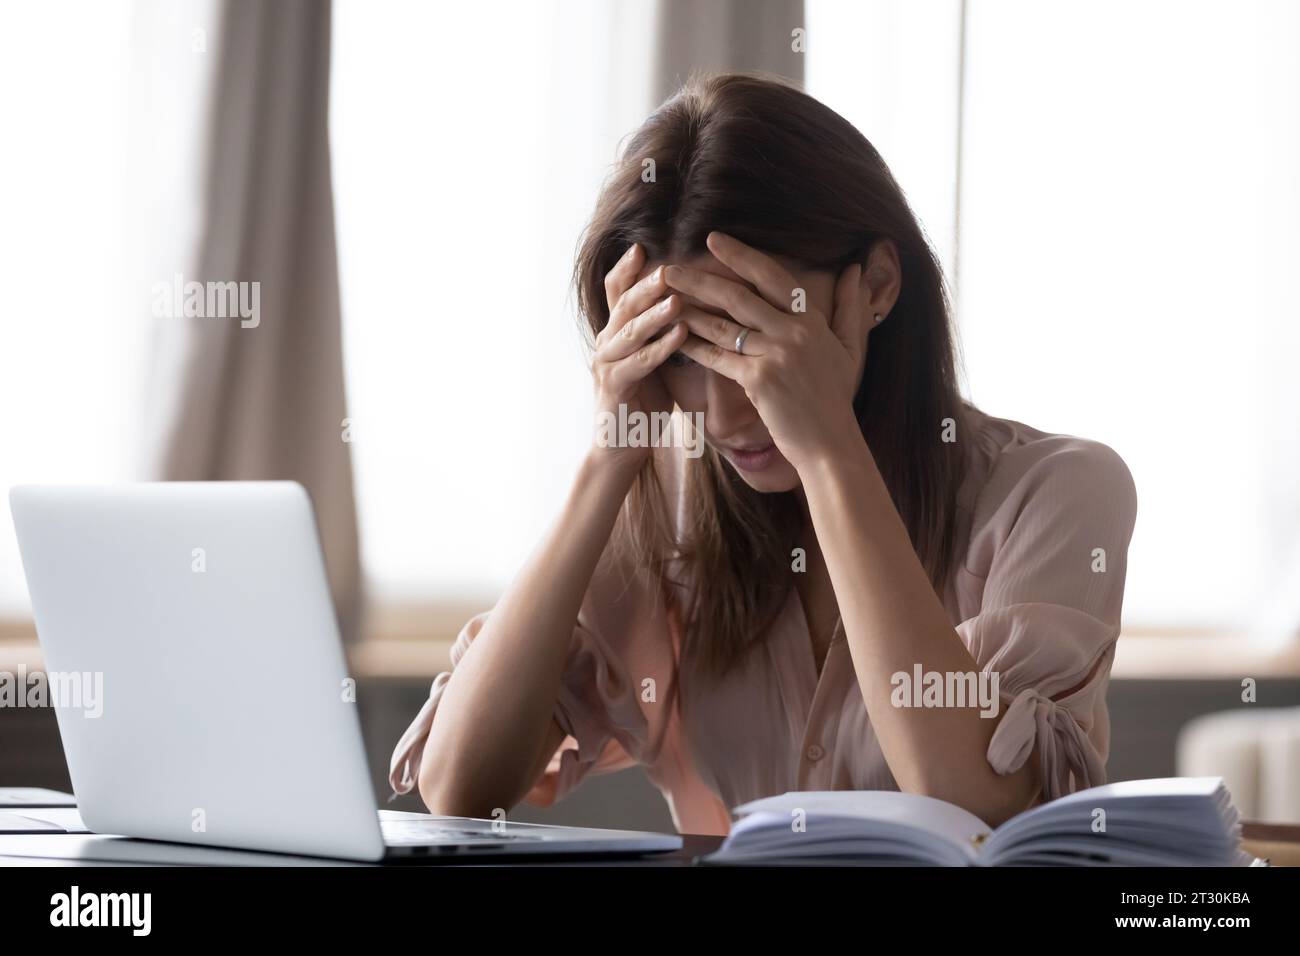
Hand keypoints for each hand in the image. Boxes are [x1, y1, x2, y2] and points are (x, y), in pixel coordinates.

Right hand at [589, 243, 687, 470]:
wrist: (620, 447)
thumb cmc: (643, 403)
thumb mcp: (651, 360)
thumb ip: (660, 332)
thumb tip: (688, 301)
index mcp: (614, 333)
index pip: (614, 292)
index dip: (625, 270)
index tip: (641, 247)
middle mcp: (605, 344)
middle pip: (622, 305)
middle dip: (646, 286)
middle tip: (669, 269)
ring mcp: (606, 365)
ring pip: (629, 331)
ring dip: (655, 313)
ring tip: (678, 298)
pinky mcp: (615, 388)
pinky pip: (639, 363)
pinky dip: (660, 347)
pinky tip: (681, 334)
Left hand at [663, 232, 875, 471]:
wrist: (831, 445)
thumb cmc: (836, 399)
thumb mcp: (852, 349)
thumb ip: (851, 307)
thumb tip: (856, 270)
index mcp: (811, 320)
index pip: (772, 278)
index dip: (741, 256)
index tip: (714, 241)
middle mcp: (793, 332)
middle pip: (738, 296)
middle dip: (700, 279)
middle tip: (669, 268)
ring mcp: (775, 355)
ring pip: (722, 325)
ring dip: (689, 309)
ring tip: (661, 297)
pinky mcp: (758, 380)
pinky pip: (718, 357)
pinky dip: (694, 346)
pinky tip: (672, 336)